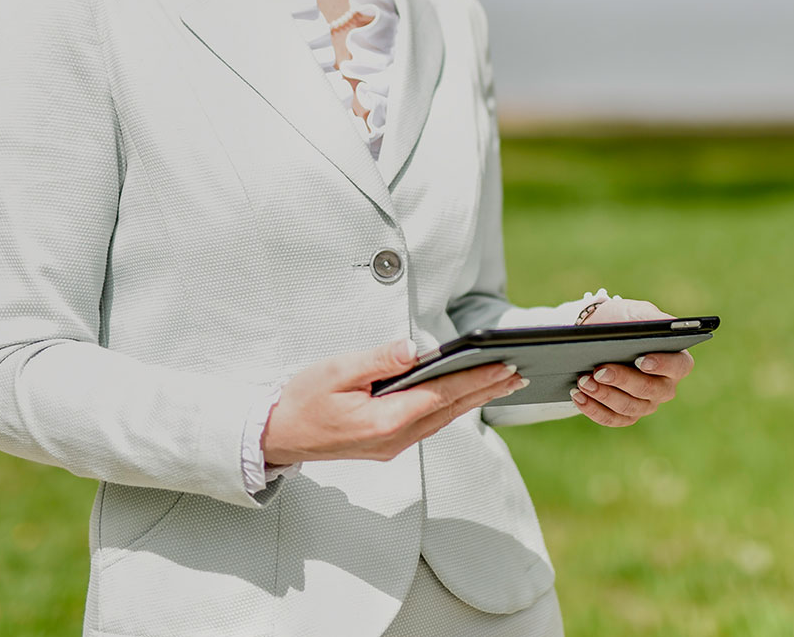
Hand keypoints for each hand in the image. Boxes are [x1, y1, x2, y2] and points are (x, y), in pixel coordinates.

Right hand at [262, 339, 526, 464]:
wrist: (276, 436)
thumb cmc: (301, 401)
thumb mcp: (336, 371)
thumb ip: (378, 360)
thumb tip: (415, 349)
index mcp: (384, 420)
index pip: (441, 394)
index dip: (475, 379)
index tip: (503, 367)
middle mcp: (394, 439)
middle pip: (450, 410)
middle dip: (485, 391)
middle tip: (517, 374)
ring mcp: (392, 446)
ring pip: (443, 420)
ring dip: (472, 400)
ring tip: (500, 383)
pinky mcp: (387, 445)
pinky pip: (428, 424)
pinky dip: (451, 408)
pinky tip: (462, 397)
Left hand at [572, 297, 694, 427]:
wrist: (597, 336)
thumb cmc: (621, 321)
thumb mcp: (636, 313)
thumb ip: (651, 318)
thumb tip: (662, 326)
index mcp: (676, 360)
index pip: (679, 366)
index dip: (662, 365)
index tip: (641, 360)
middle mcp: (665, 386)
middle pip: (650, 390)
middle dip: (622, 380)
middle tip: (599, 370)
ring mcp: (646, 404)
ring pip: (629, 407)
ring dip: (604, 395)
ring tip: (583, 381)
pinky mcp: (625, 415)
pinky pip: (612, 418)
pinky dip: (593, 408)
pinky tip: (578, 395)